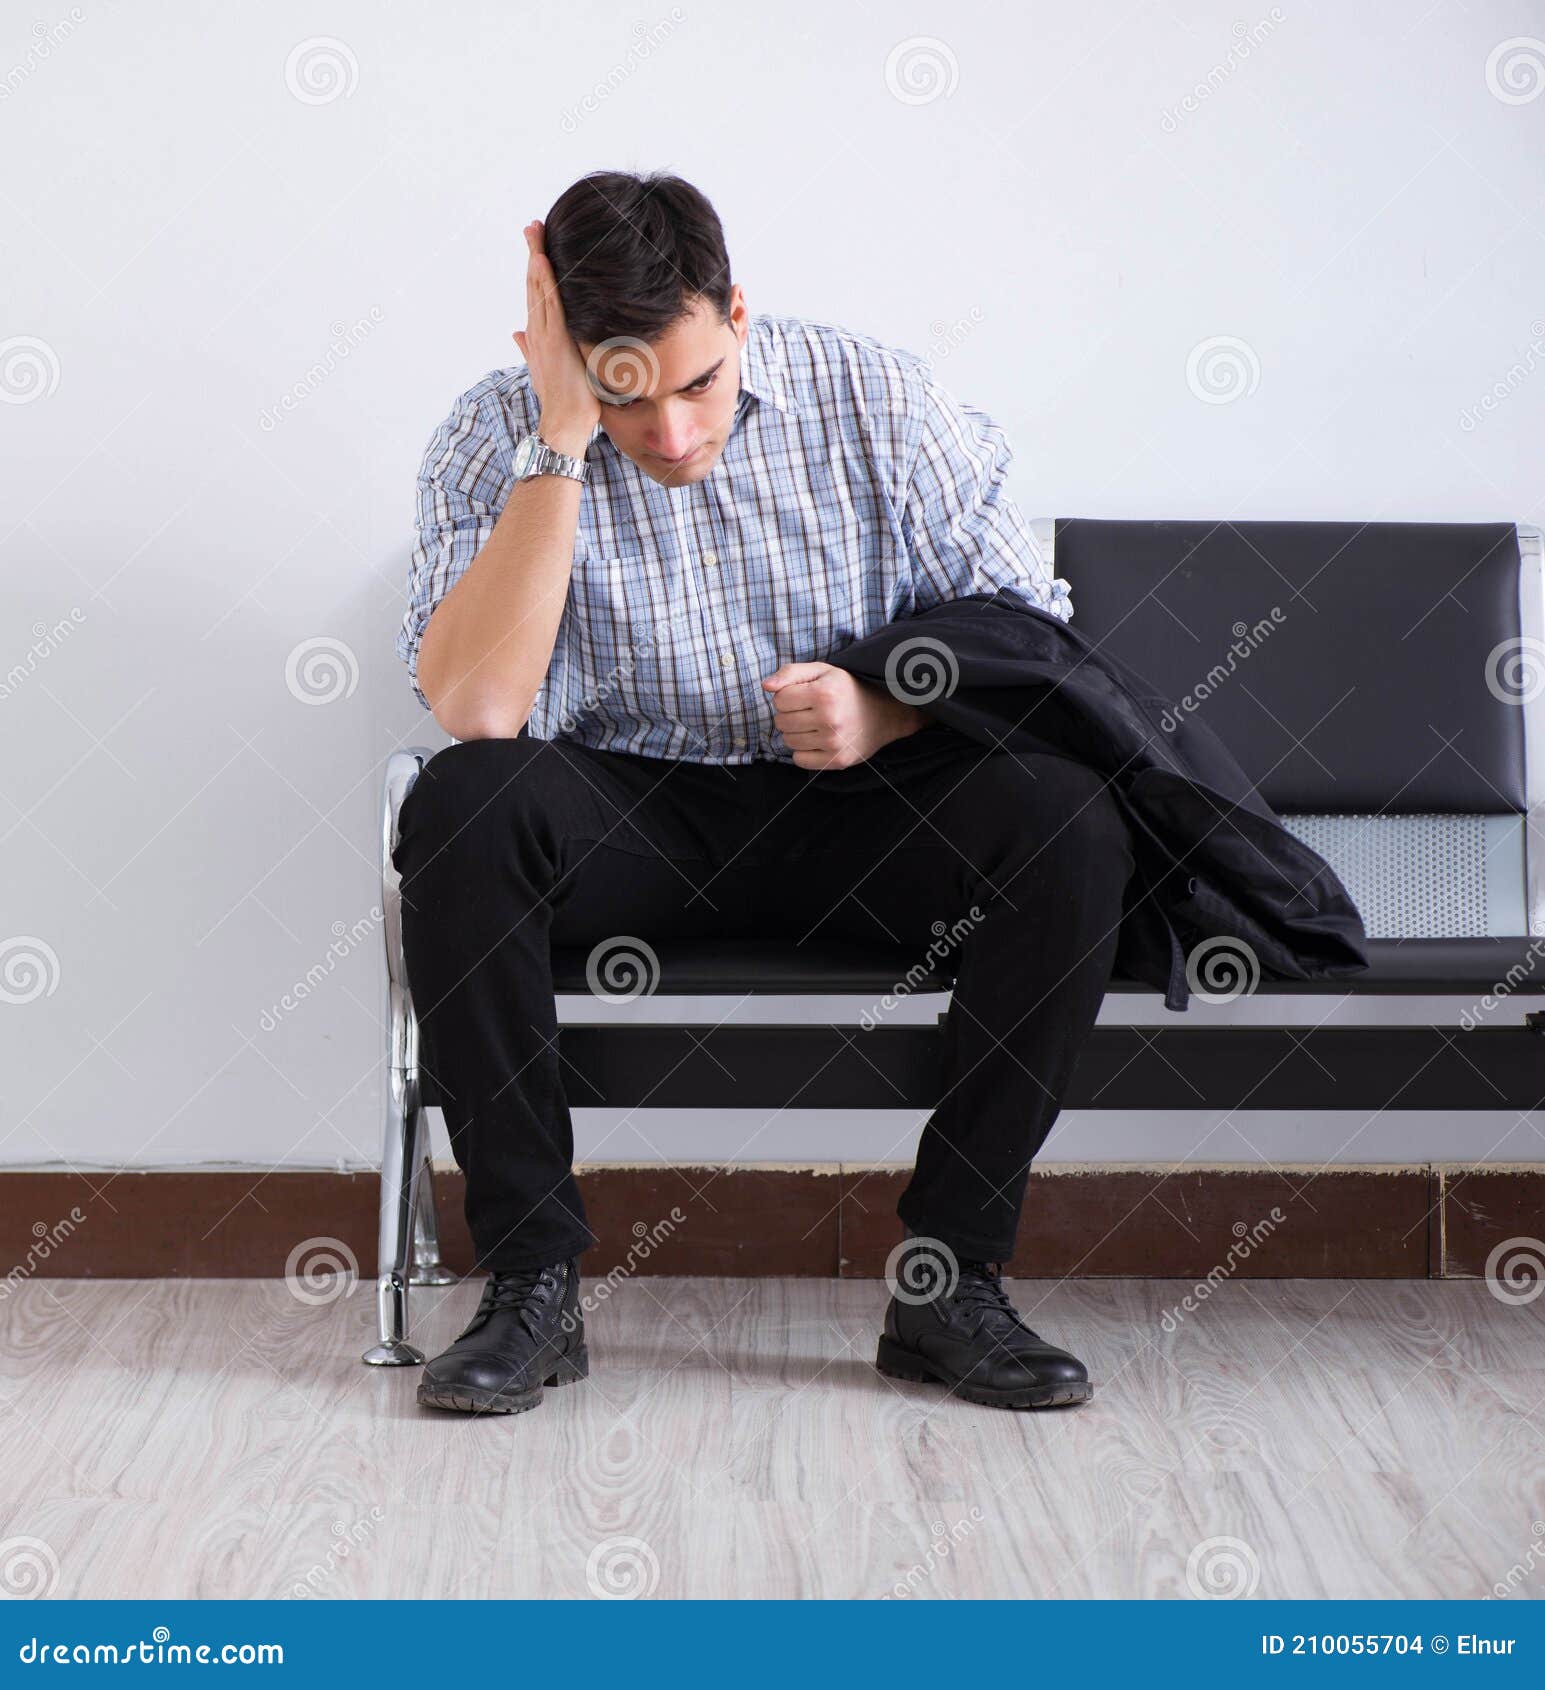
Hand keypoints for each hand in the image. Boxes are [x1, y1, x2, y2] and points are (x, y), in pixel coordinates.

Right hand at [513, 219, 598, 446]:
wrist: (564, 421)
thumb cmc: (559, 400)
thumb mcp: (545, 369)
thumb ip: (529, 348)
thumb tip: (515, 333)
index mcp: (537, 335)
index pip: (534, 294)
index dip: (534, 268)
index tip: (535, 244)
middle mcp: (537, 330)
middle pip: (533, 284)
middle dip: (533, 253)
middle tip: (532, 225)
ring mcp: (544, 334)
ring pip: (538, 288)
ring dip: (536, 258)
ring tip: (535, 231)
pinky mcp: (553, 339)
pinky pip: (548, 303)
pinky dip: (545, 280)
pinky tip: (542, 259)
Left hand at [761, 662, 926, 769]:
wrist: (884, 712)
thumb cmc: (847, 689)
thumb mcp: (822, 671)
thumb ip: (790, 673)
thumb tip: (766, 686)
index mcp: (824, 694)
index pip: (779, 699)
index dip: (787, 695)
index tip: (804, 695)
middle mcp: (830, 719)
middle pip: (781, 722)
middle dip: (790, 714)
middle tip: (809, 710)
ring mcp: (834, 743)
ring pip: (788, 742)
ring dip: (796, 733)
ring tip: (815, 724)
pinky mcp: (837, 760)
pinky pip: (799, 760)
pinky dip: (803, 751)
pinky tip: (818, 740)